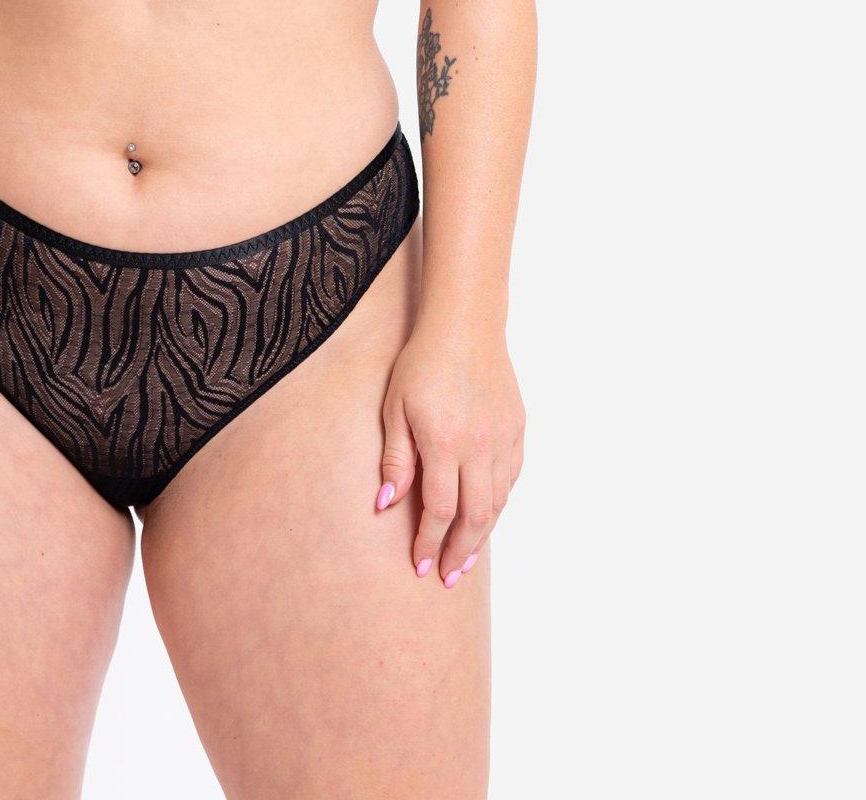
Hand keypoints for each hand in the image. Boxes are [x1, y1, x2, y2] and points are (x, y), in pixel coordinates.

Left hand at [374, 320, 524, 586]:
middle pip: (474, 516)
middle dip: (460, 552)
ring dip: (482, 534)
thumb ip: (396, 458)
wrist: (465, 327)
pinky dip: (500, 502)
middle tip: (449, 578)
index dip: (430, 542)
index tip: (420, 565)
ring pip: (498, 502)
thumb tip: (388, 504)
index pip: (440, 510)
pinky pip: (511, 478)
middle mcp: (479, 447)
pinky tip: (488, 513)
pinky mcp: (517, 429)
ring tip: (467, 557)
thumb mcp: (395, 407)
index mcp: (445, 443)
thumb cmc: (422, 363)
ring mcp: (503, 439)